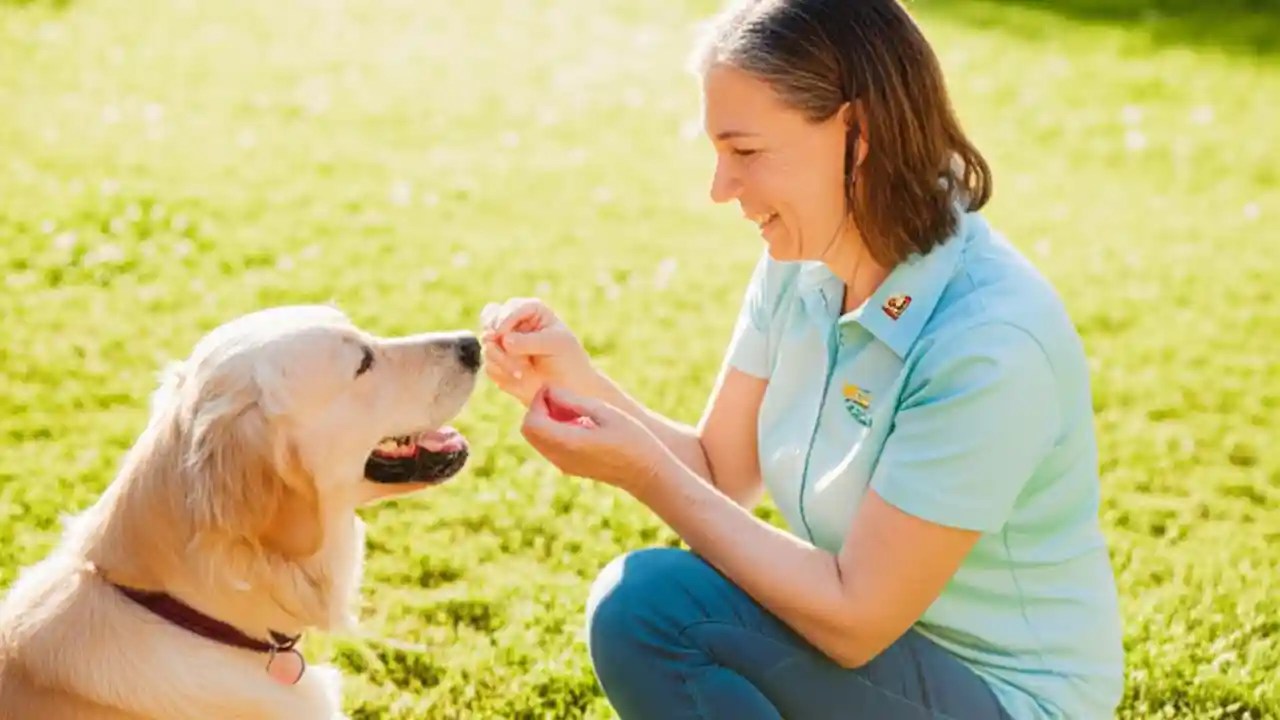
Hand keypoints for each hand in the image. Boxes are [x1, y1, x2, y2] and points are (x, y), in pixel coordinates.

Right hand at [479, 298, 595, 406]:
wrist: (567, 390)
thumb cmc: (567, 360)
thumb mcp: (554, 345)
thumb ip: (528, 341)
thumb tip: (504, 340)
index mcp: (531, 311)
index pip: (510, 307)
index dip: (504, 319)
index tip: (502, 334)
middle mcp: (514, 323)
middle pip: (489, 318)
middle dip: (492, 333)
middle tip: (495, 343)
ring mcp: (503, 343)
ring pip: (487, 344)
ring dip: (501, 359)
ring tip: (521, 373)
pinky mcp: (498, 363)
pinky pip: (489, 366)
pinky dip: (502, 373)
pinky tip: (519, 379)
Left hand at [520, 386, 670, 494]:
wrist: (647, 474)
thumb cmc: (633, 439)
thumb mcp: (606, 412)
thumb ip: (574, 401)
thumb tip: (550, 390)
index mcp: (568, 443)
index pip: (532, 421)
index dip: (537, 401)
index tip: (555, 389)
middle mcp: (560, 457)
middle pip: (529, 431)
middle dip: (538, 409)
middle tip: (562, 397)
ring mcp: (563, 465)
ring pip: (536, 439)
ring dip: (546, 420)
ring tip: (572, 409)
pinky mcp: (569, 468)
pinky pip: (548, 446)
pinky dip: (553, 430)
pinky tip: (578, 423)